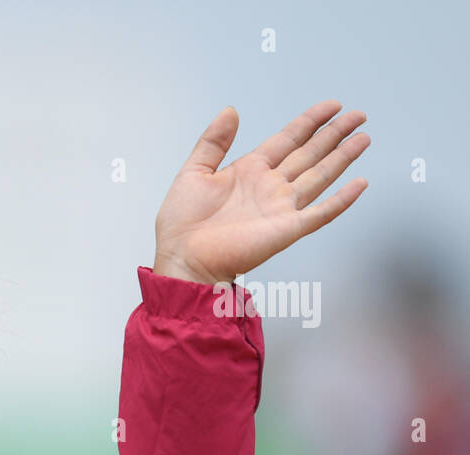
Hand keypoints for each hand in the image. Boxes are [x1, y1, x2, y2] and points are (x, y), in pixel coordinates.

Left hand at [153, 100, 369, 285]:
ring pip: (320, 176)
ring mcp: (281, 208)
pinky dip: (341, 200)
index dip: (310, 122)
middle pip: (310, 154)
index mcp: (249, 171)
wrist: (182, 259)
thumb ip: (213, 141)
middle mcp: (270, 187)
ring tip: (363, 138)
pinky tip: (359, 183)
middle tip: (359, 115)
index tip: (332, 106)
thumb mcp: (193, 172)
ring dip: (343, 158)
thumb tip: (231, 110)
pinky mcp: (287, 229)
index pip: (288, 140)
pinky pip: (321, 213)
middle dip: (334, 134)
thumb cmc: (181, 223)